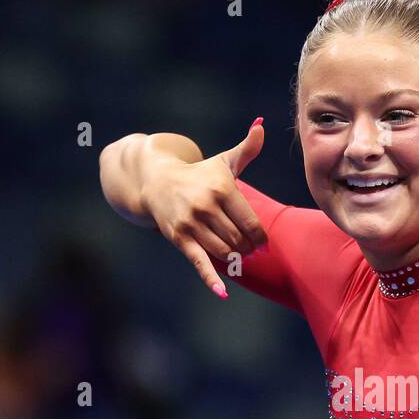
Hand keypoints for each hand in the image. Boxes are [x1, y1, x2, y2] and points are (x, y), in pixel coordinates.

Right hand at [138, 122, 268, 296]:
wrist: (157, 182)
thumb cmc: (199, 175)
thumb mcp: (223, 162)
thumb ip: (247, 149)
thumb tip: (262, 126)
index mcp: (222, 189)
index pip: (251, 223)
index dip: (261, 238)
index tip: (262, 242)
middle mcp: (206, 206)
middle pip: (240, 240)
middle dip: (248, 248)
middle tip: (248, 249)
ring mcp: (192, 224)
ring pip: (225, 252)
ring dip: (235, 259)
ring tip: (238, 256)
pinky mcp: (179, 239)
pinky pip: (199, 263)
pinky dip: (211, 280)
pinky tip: (222, 293)